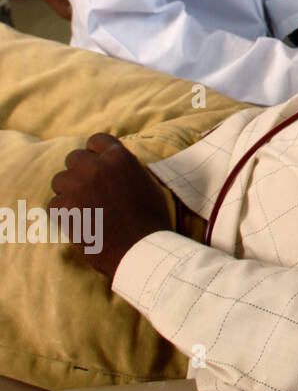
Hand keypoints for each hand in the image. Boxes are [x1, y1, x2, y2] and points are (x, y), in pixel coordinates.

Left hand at [49, 133, 172, 280]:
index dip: (95, 152)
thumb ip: (126, 169)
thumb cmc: (150, 219)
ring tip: (85, 208)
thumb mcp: (146, 183)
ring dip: (69, 192)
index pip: (96, 140)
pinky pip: (54, 204)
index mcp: (120, 158)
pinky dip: (64, 213)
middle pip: (73, 158)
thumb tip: (112, 164)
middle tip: (89, 190)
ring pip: (60, 180)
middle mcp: (97, 167)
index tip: (96, 164)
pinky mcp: (65, 208)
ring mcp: (79, 186)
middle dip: (79, 172)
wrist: (142, 249)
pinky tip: (80, 223)